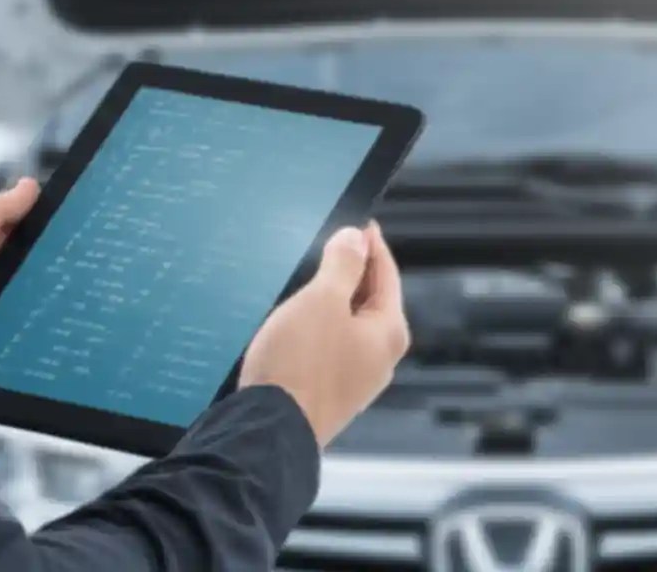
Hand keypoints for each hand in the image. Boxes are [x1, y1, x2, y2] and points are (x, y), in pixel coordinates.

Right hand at [240, 223, 409, 447]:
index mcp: (389, 332)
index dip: (371, 244)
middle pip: (371, 300)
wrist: (267, 433)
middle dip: (350, 273)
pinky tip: (295, 323)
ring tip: (307, 280)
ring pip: (348, 325)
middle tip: (329, 246)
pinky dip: (318, 329)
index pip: (387, 274)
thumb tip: (356, 238)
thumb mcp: (321, 301)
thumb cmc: (298, 368)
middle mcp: (379, 358)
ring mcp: (355, 379)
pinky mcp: (328, 393)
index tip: (360, 224)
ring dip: (330, 301)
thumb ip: (343, 265)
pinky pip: (330, 348)